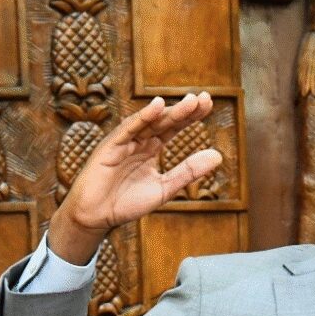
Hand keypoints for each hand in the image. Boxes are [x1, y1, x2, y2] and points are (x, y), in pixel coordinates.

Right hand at [49, 93, 222, 264]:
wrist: (96, 216)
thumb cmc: (125, 203)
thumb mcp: (164, 188)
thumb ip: (189, 172)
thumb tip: (218, 155)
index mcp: (151, 149)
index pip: (174, 127)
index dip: (190, 116)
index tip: (209, 105)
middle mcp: (139, 141)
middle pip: (165, 121)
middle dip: (185, 110)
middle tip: (205, 99)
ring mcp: (124, 142)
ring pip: (150, 122)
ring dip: (170, 112)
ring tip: (191, 102)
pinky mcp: (110, 146)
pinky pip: (129, 128)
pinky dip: (143, 117)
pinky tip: (157, 106)